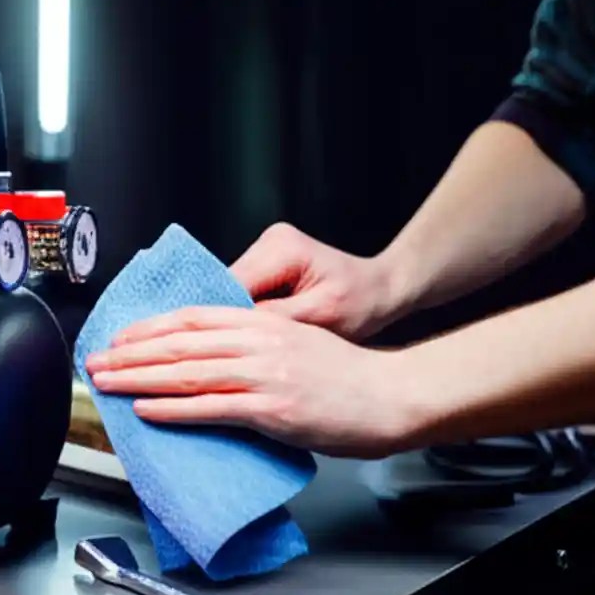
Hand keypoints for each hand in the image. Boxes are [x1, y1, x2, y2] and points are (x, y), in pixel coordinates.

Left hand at [84, 306, 419, 457]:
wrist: (394, 396)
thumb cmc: (349, 378)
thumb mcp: (297, 343)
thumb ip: (255, 344)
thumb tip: (211, 358)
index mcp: (263, 322)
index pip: (192, 318)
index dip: (149, 327)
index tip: (119, 336)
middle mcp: (259, 342)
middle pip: (179, 344)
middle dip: (130, 352)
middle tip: (95, 361)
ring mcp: (264, 375)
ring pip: (186, 372)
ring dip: (138, 378)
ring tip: (106, 383)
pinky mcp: (272, 409)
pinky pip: (211, 408)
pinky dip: (173, 409)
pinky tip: (146, 410)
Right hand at [230, 222, 400, 340]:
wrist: (382, 289)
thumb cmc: (361, 303)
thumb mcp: (319, 318)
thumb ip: (274, 320)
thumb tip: (231, 331)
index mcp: (283, 248)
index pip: (232, 285)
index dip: (219, 317)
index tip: (212, 349)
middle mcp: (269, 240)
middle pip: (225, 285)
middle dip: (225, 318)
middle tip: (224, 354)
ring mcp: (265, 248)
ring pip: (230, 290)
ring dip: (234, 317)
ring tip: (240, 346)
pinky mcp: (265, 261)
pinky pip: (242, 290)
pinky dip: (244, 312)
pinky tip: (252, 333)